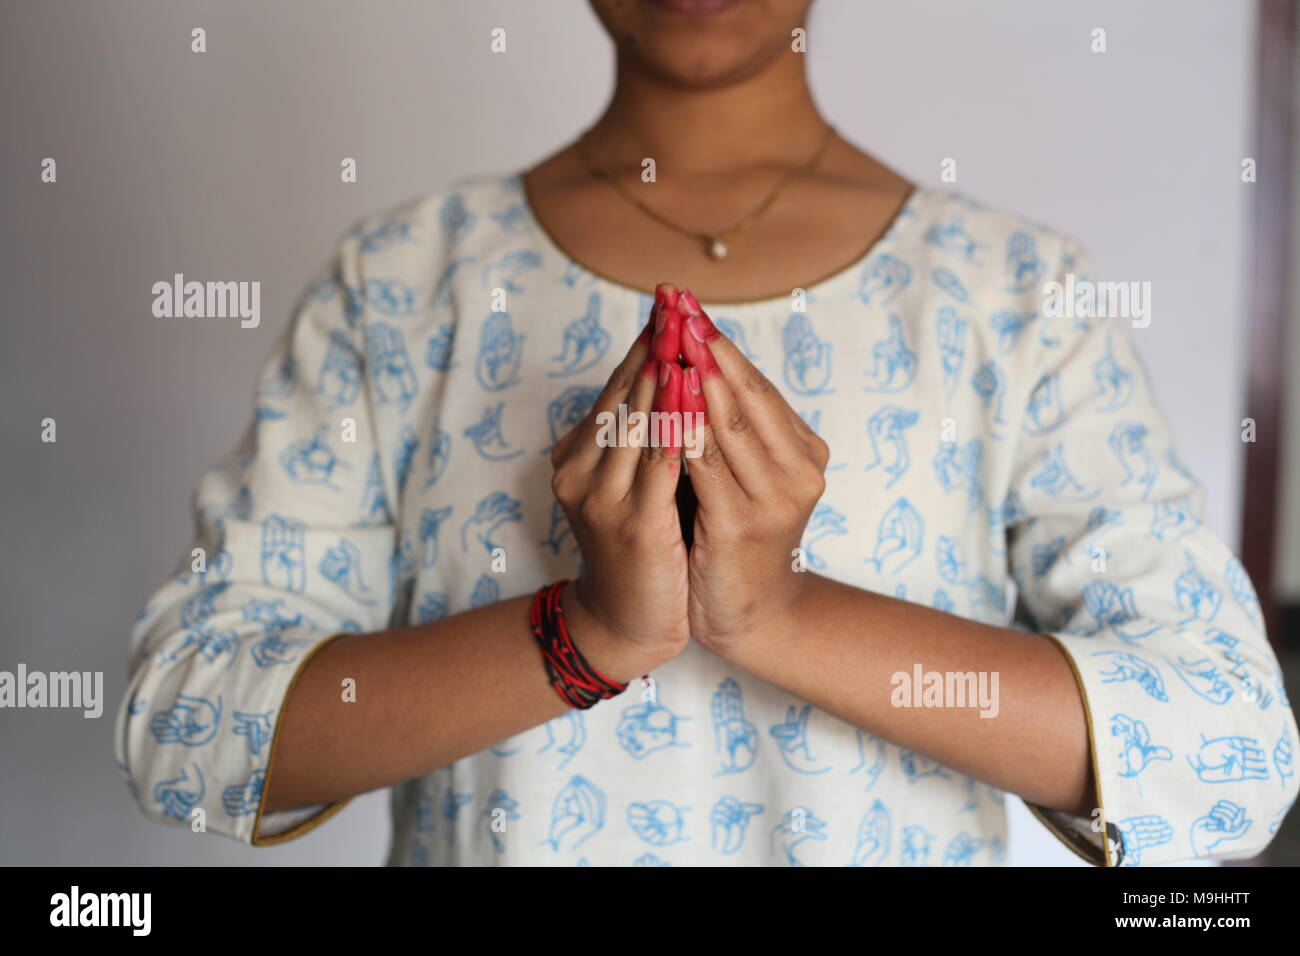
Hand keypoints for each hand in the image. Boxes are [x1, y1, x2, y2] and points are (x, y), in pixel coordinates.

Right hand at [550, 284, 690, 680]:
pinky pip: (660, 462)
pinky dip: (680, 424)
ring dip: (667, 374)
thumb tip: (678, 371)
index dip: (646, 342)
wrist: (627, 620)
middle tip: (681, 302)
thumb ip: (646, 432)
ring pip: (638, 420)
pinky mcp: (631, 524)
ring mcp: (600, 496)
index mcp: (577, 453)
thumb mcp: (634, 481)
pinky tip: (698, 396)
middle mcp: (579, 469)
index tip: (672, 301)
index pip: (615, 384)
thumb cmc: (642, 545)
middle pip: (624, 393)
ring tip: (689, 334)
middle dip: (657, 345)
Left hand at [675, 290, 830, 654]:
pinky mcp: (744, 524)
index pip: (757, 384)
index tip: (684, 301)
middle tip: (676, 301)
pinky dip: (684, 428)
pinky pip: (707, 466)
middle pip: (747, 393)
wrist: (750, 614)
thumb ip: (726, 429)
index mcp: (804, 450)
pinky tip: (663, 399)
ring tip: (671, 335)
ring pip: (729, 423)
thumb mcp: (739, 475)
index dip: (718, 341)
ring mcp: (777, 498)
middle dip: (706, 344)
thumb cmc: (734, 537)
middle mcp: (801, 469)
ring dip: (695, 375)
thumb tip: (688, 362)